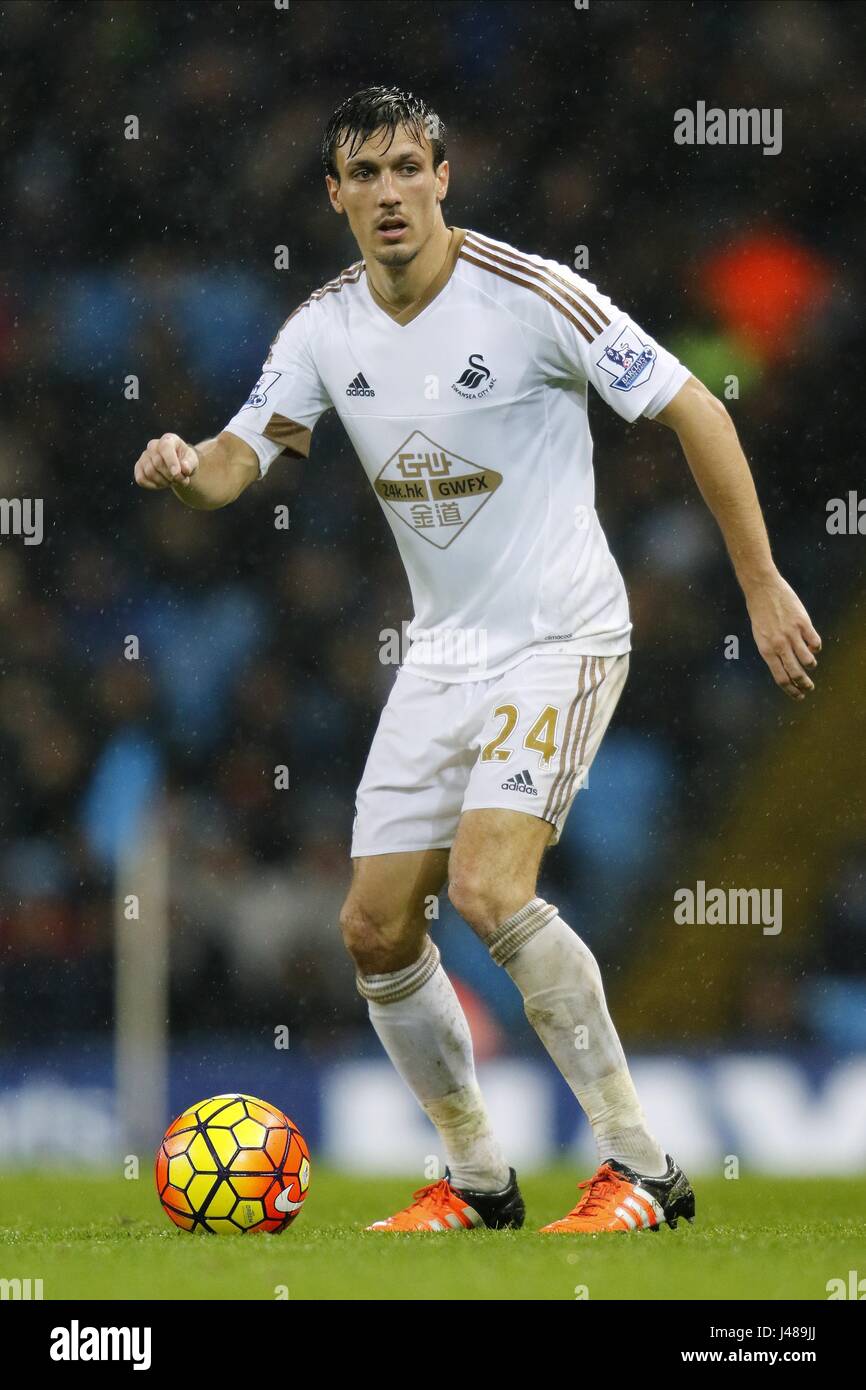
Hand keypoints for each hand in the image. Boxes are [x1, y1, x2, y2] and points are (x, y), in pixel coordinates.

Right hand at [134, 433, 198, 489]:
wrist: (177, 467)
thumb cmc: (185, 462)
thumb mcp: (192, 462)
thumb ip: (190, 464)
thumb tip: (184, 468)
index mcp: (168, 440)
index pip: (165, 447)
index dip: (170, 461)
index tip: (176, 473)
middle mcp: (153, 445)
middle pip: (158, 463)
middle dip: (171, 476)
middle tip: (182, 480)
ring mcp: (144, 456)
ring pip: (150, 473)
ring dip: (164, 482)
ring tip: (173, 481)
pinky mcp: (138, 467)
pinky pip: (141, 479)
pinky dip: (153, 485)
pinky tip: (162, 484)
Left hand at [745, 571, 820, 700]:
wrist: (762, 589)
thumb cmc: (760, 613)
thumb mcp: (760, 635)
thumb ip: (772, 650)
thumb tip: (785, 666)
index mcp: (766, 650)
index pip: (780, 678)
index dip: (791, 690)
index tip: (798, 695)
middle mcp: (779, 644)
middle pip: (795, 673)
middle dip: (804, 684)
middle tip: (809, 687)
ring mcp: (791, 634)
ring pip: (808, 660)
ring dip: (811, 664)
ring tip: (810, 663)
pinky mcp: (803, 622)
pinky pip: (815, 642)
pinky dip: (816, 647)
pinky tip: (813, 645)